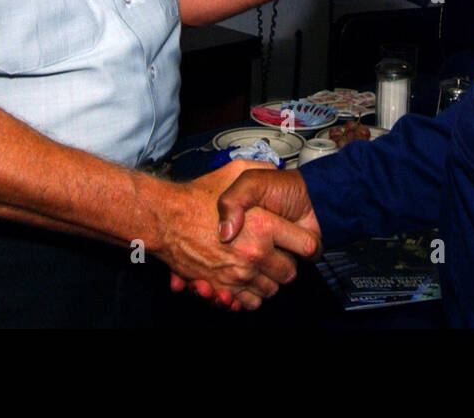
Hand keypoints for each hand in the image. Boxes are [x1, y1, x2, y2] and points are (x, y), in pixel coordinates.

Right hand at [153, 161, 318, 310]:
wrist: (165, 216)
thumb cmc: (199, 195)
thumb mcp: (238, 171)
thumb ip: (263, 170)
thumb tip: (280, 180)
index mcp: (265, 226)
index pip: (307, 247)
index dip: (305, 243)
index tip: (300, 240)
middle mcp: (255, 253)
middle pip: (290, 272)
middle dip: (286, 263)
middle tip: (278, 252)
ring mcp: (240, 274)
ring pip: (271, 289)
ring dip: (269, 281)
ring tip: (261, 266)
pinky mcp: (224, 288)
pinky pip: (249, 302)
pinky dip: (250, 296)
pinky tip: (247, 282)